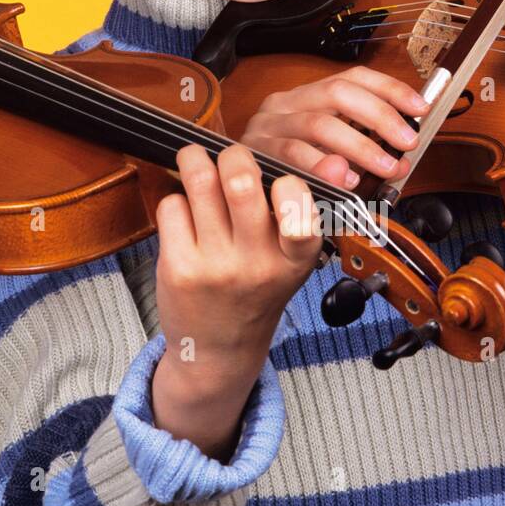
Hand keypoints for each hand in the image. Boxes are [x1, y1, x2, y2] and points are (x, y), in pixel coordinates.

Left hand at [151, 143, 319, 457]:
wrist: (217, 349)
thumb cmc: (255, 291)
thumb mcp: (289, 262)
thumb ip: (298, 214)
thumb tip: (333, 159)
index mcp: (294, 258)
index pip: (300, 210)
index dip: (288, 184)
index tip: (277, 182)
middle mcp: (256, 263)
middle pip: (240, 180)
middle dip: (233, 156)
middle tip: (229, 159)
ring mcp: (215, 265)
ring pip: (200, 182)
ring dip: (195, 160)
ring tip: (196, 161)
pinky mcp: (179, 266)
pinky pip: (172, 205)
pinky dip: (176, 200)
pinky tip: (184, 214)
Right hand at [238, 65, 429, 190]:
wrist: (240, 204)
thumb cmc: (290, 177)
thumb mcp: (327, 154)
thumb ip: (360, 146)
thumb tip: (403, 149)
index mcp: (304, 98)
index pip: (352, 78)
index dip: (389, 89)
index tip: (420, 106)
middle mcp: (283, 105)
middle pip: (337, 93)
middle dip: (379, 116)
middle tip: (406, 142)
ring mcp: (266, 128)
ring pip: (318, 124)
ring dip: (359, 147)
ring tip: (384, 167)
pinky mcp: (255, 154)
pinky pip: (293, 156)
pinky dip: (324, 167)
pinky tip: (345, 180)